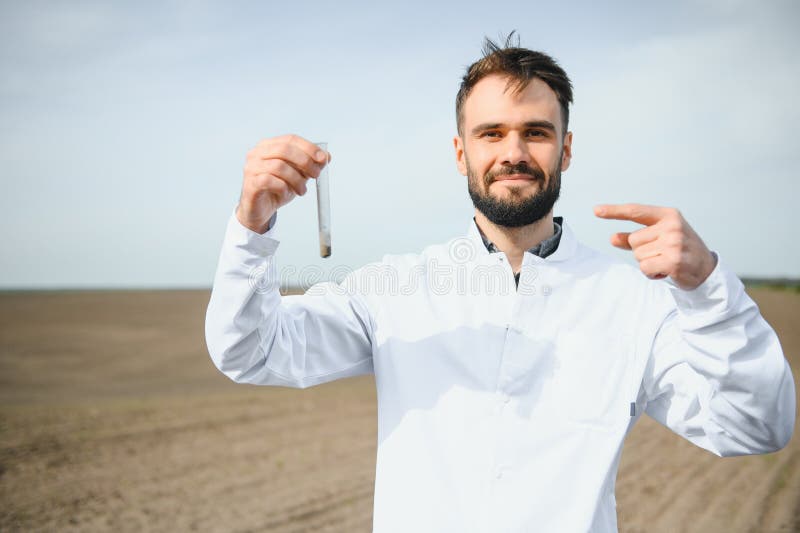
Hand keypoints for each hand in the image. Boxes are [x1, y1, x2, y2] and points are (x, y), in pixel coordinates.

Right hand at [237, 134, 329, 233]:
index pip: (290, 139)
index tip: (323, 159)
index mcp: (269, 145)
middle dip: (305, 162)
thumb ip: (310, 164)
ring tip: (302, 191)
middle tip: (316, 175)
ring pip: (279, 166)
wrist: (261, 210)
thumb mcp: (298, 174)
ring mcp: (251, 167)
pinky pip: (269, 181)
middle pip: (285, 149)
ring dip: (296, 179)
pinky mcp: (250, 183)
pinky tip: (286, 193)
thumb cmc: (278, 188)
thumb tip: (327, 157)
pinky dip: (283, 187)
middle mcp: (257, 153)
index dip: (309, 147)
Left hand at [594, 203, 717, 289]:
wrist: (707, 270)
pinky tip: (666, 272)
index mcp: (668, 215)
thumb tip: (612, 238)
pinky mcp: (673, 261)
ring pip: (638, 255)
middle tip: (663, 253)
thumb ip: (634, 238)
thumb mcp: (659, 238)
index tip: (595, 210)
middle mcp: (672, 226)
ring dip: (648, 263)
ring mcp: (674, 243)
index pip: (635, 211)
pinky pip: (644, 268)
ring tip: (666, 261)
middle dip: (642, 251)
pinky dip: (651, 273)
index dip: (614, 211)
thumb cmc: (680, 250)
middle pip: (633, 240)